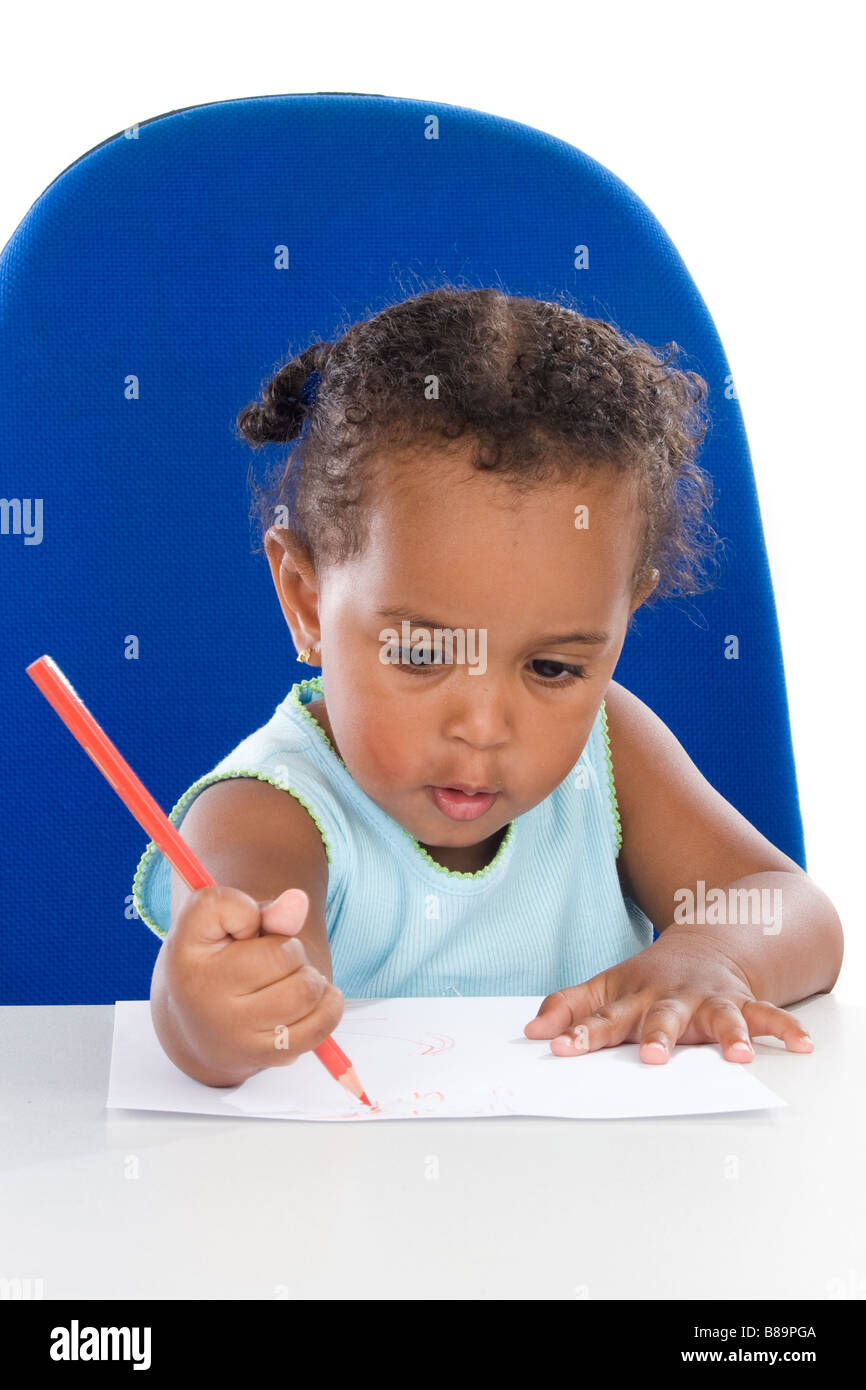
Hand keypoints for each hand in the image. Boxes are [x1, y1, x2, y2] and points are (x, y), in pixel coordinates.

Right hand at [162, 883, 343, 1080]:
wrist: (199, 1025)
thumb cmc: (213, 961)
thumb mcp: (216, 925)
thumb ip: (253, 908)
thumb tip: (297, 901)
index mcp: (186, 956)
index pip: (229, 909)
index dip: (246, 910)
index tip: (241, 927)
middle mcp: (206, 999)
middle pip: (285, 955)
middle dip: (290, 949)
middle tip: (271, 959)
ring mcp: (235, 1035)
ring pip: (306, 991)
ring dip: (310, 978)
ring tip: (289, 980)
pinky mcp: (264, 1056)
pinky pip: (319, 1027)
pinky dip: (328, 1006)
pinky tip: (313, 999)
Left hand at [524, 929, 814, 1063]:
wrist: (705, 945)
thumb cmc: (649, 979)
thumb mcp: (605, 988)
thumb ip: (568, 1009)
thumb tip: (530, 1033)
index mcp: (634, 999)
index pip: (602, 1019)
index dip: (579, 1033)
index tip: (559, 1048)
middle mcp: (672, 999)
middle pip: (662, 1018)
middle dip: (658, 1035)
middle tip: (652, 1056)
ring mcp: (708, 1000)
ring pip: (720, 1016)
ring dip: (730, 1034)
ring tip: (739, 1054)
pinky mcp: (741, 1002)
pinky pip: (767, 1015)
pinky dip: (786, 1028)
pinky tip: (802, 1044)